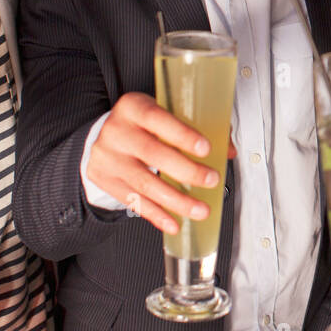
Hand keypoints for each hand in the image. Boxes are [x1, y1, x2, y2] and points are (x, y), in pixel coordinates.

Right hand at [84, 92, 235, 234]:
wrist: (103, 135)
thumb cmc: (142, 124)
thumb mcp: (164, 114)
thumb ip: (196, 126)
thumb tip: (227, 150)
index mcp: (134, 107)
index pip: (157, 119)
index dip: (182, 135)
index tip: (206, 149)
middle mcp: (117, 131)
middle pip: (152, 154)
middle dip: (186, 171)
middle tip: (211, 180)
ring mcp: (108, 158)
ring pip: (145, 184)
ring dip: (177, 201)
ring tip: (200, 209)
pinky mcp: (104, 180)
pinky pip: (134, 202)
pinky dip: (157, 215)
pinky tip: (174, 223)